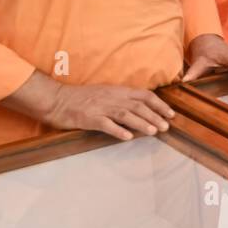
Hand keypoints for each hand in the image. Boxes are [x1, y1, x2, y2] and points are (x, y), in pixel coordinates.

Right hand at [42, 81, 176, 141]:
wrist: (56, 99)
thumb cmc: (81, 98)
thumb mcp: (105, 93)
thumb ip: (122, 99)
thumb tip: (142, 109)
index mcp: (118, 91)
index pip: (144, 95)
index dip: (159, 104)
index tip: (171, 114)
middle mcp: (112, 97)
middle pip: (138, 106)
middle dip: (155, 116)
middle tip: (166, 126)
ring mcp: (101, 108)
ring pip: (126, 114)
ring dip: (141, 123)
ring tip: (153, 131)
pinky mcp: (89, 118)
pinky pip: (106, 124)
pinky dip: (118, 130)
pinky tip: (128, 137)